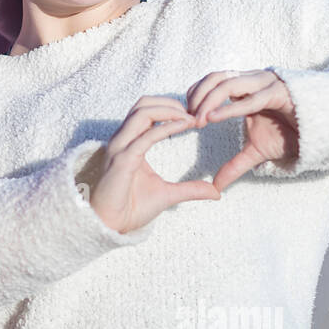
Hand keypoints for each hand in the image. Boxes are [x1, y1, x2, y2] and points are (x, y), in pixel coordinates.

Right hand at [87, 95, 220, 233]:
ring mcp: (121, 148)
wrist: (112, 225)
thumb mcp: (168, 194)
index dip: (171, 108)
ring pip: (142, 112)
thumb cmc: (131, 208)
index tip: (194, 118)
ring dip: (170, 110)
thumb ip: (190, 189)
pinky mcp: (123, 160)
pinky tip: (184, 126)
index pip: (147, 111)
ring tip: (191, 118)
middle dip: (171, 103)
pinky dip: (167, 127)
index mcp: (130, 143)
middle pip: (143, 103)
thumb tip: (216, 193)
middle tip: (195, 113)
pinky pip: (146, 136)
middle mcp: (123, 140)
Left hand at [185, 69, 299, 191]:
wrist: (321, 135)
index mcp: (245, 88)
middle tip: (187, 119)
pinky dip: (229, 108)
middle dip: (198, 96)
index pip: (212, 80)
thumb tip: (215, 188)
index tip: (184, 116)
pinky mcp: (280, 93)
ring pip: (229, 83)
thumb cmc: (288, 135)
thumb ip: (233, 166)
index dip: (196, 94)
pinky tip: (213, 118)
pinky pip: (251, 98)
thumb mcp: (255, 152)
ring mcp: (267, 84)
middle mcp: (253, 81)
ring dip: (209, 100)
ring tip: (198, 120)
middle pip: (216, 77)